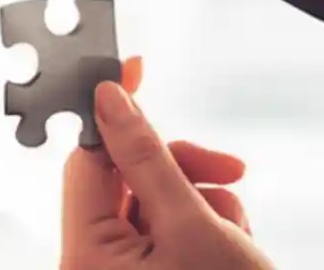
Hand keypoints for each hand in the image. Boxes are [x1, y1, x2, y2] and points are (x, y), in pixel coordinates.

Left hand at [60, 80, 272, 269]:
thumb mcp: (192, 224)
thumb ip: (148, 157)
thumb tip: (111, 99)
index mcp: (86, 255)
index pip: (87, 161)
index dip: (115, 115)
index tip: (135, 72)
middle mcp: (95, 263)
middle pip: (127, 178)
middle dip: (181, 171)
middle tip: (226, 169)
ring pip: (156, 200)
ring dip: (204, 201)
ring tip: (236, 233)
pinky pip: (171, 227)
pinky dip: (208, 227)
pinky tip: (237, 245)